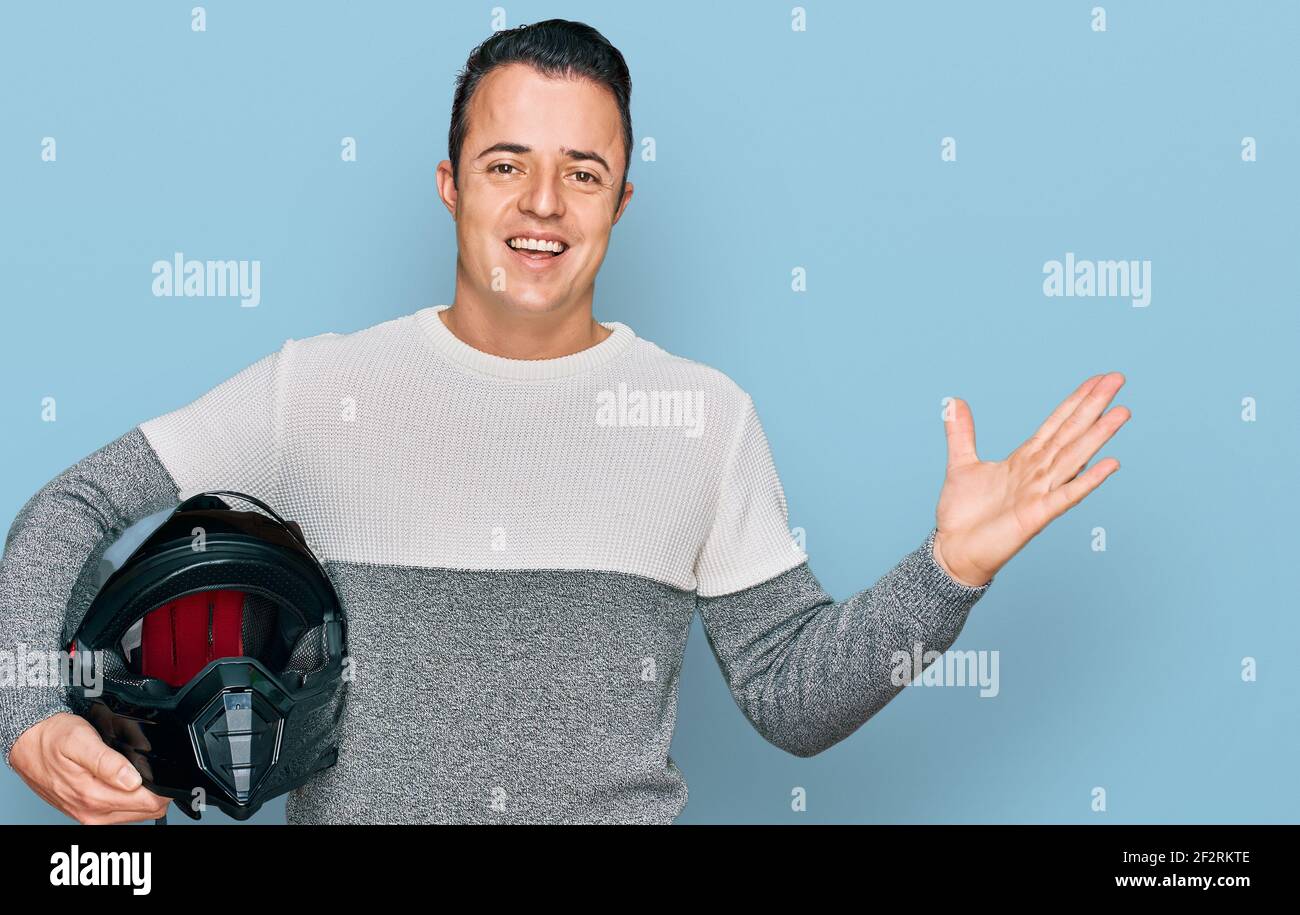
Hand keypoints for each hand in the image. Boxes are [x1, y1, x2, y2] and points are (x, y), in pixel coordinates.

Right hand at [9, 712, 171, 824]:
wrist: (28, 743)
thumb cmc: (52, 739)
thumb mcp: (81, 741)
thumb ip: (107, 762)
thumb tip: (132, 780)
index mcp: (93, 796)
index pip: (148, 804)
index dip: (164, 790)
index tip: (167, 774)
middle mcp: (92, 811)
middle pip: (146, 812)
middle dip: (158, 793)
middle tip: (155, 770)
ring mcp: (89, 814)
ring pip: (135, 815)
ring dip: (144, 798)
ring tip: (141, 774)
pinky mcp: (86, 812)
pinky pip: (119, 813)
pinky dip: (130, 801)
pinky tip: (127, 783)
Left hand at [932, 372, 1129, 586]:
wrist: (954, 550)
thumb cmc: (963, 514)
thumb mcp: (960, 464)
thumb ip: (961, 433)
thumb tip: (954, 402)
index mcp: (1025, 460)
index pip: (1057, 423)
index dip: (1076, 400)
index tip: (1098, 378)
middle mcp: (1038, 473)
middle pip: (1071, 433)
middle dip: (1093, 406)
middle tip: (1118, 379)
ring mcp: (1040, 493)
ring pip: (1074, 457)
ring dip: (1098, 435)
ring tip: (1122, 412)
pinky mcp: (1037, 515)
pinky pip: (1066, 495)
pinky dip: (1088, 480)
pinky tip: (1111, 463)